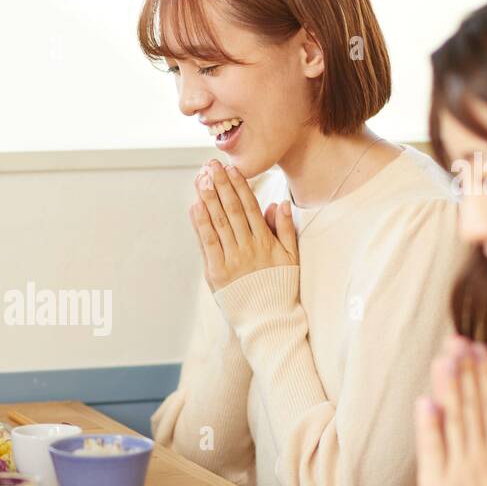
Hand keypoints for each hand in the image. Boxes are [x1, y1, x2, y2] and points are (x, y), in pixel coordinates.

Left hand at [190, 159, 297, 290]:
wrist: (269, 321)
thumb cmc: (280, 288)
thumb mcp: (291, 258)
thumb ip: (286, 229)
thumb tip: (281, 203)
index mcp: (266, 241)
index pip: (250, 207)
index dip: (240, 186)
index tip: (231, 168)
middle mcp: (248, 247)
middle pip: (232, 209)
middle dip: (220, 185)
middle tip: (211, 165)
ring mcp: (232, 259)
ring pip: (219, 222)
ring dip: (208, 198)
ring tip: (201, 178)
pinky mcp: (217, 272)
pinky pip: (208, 243)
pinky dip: (200, 224)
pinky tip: (195, 206)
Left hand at [414, 335, 486, 485]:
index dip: (484, 375)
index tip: (479, 348)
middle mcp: (481, 457)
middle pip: (472, 406)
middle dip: (466, 371)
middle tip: (458, 340)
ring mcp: (459, 470)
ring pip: (454, 421)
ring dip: (450, 388)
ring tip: (445, 359)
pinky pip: (433, 451)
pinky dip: (430, 427)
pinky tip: (426, 403)